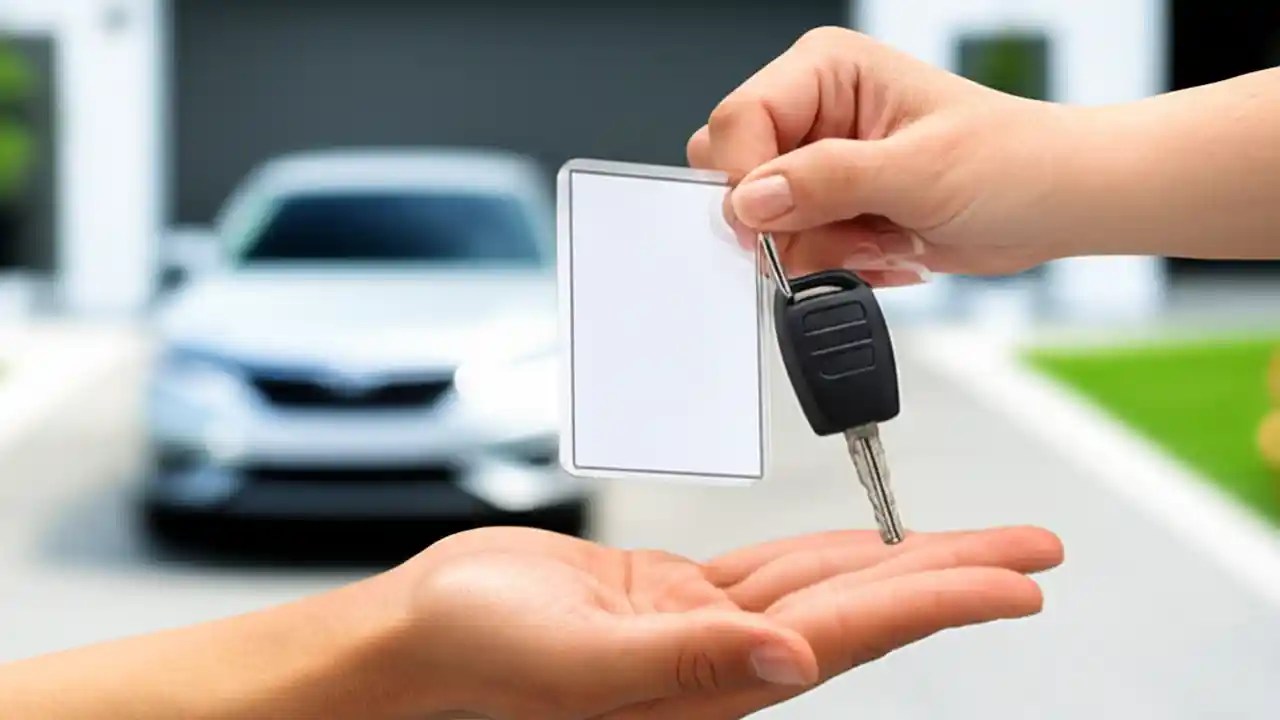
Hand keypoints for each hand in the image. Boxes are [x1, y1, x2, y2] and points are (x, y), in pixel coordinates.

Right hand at [381, 525, 1062, 718]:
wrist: (425, 633)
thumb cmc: (481, 653)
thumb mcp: (581, 654)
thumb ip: (687, 659)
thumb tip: (791, 660)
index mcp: (716, 681)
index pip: (855, 634)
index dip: (942, 602)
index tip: (1018, 583)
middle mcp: (727, 658)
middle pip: (865, 605)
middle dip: (952, 574)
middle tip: (1033, 551)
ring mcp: (705, 627)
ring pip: (829, 582)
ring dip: (902, 558)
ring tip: (974, 544)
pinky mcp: (677, 597)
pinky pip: (771, 567)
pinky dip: (824, 547)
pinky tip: (862, 539)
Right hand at [687, 27, 1080, 285]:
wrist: (1058, 204)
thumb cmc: (1015, 161)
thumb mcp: (919, 170)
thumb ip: (827, 182)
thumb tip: (751, 200)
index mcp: (826, 69)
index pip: (737, 122)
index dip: (750, 181)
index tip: (779, 223)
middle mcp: (813, 112)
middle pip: (735, 174)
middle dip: (786, 221)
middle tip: (847, 230)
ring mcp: (819, 164)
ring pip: (762, 225)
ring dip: (820, 250)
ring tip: (884, 238)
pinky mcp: (831, 209)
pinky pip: (794, 250)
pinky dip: (835, 265)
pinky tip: (886, 249)